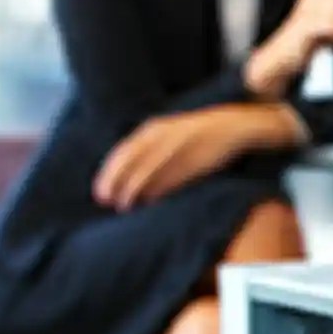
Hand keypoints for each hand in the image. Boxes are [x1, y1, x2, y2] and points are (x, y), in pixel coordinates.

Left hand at [94, 110, 245, 211]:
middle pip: (131, 162)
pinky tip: (149, 201)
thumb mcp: (170, 132)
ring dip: (133, 191)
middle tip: (105, 202)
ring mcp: (177, 148)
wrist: (233, 126)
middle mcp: (162, 136)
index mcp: (154, 128)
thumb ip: (149, 149)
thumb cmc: (197, 133)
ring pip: (147, 172)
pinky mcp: (193, 159)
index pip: (122, 153)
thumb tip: (124, 176)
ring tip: (124, 206)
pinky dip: (156, 191)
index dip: (108, 174)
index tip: (99, 193)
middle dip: (116, 183)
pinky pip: (168, 178)